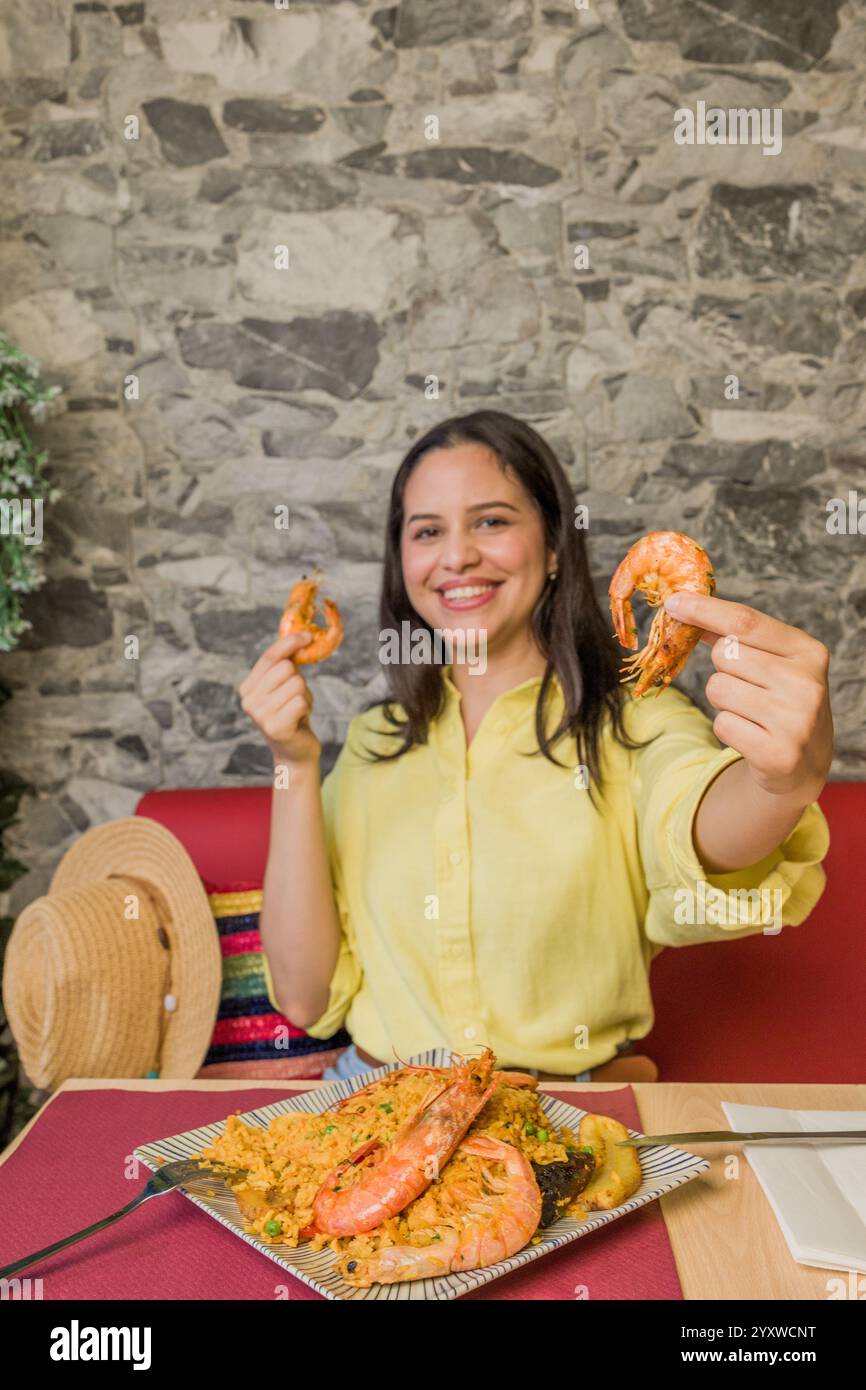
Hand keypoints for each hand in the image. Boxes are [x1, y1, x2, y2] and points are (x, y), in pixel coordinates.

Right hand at [239, 631, 320, 764]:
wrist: (295, 751)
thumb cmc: (292, 714)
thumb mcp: (284, 686)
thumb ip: (285, 663)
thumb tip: (300, 633)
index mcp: (247, 687)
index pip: (270, 656)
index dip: (290, 643)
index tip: (307, 636)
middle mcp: (249, 700)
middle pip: (286, 668)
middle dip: (299, 680)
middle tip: (295, 698)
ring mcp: (260, 715)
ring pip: (296, 683)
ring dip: (304, 696)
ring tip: (297, 710)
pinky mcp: (275, 727)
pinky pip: (300, 701)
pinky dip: (306, 707)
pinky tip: (299, 719)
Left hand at [664, 591, 832, 805]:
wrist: (805, 762)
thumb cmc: (781, 701)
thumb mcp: (773, 662)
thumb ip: (737, 637)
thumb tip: (685, 607)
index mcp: (808, 651)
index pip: (746, 622)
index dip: (705, 610)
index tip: (674, 602)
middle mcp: (806, 683)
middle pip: (725, 654)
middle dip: (722, 668)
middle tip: (748, 688)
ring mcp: (794, 720)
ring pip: (717, 688)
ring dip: (723, 701)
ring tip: (751, 712)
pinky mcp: (777, 753)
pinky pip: (721, 724)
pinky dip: (728, 728)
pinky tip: (752, 735)